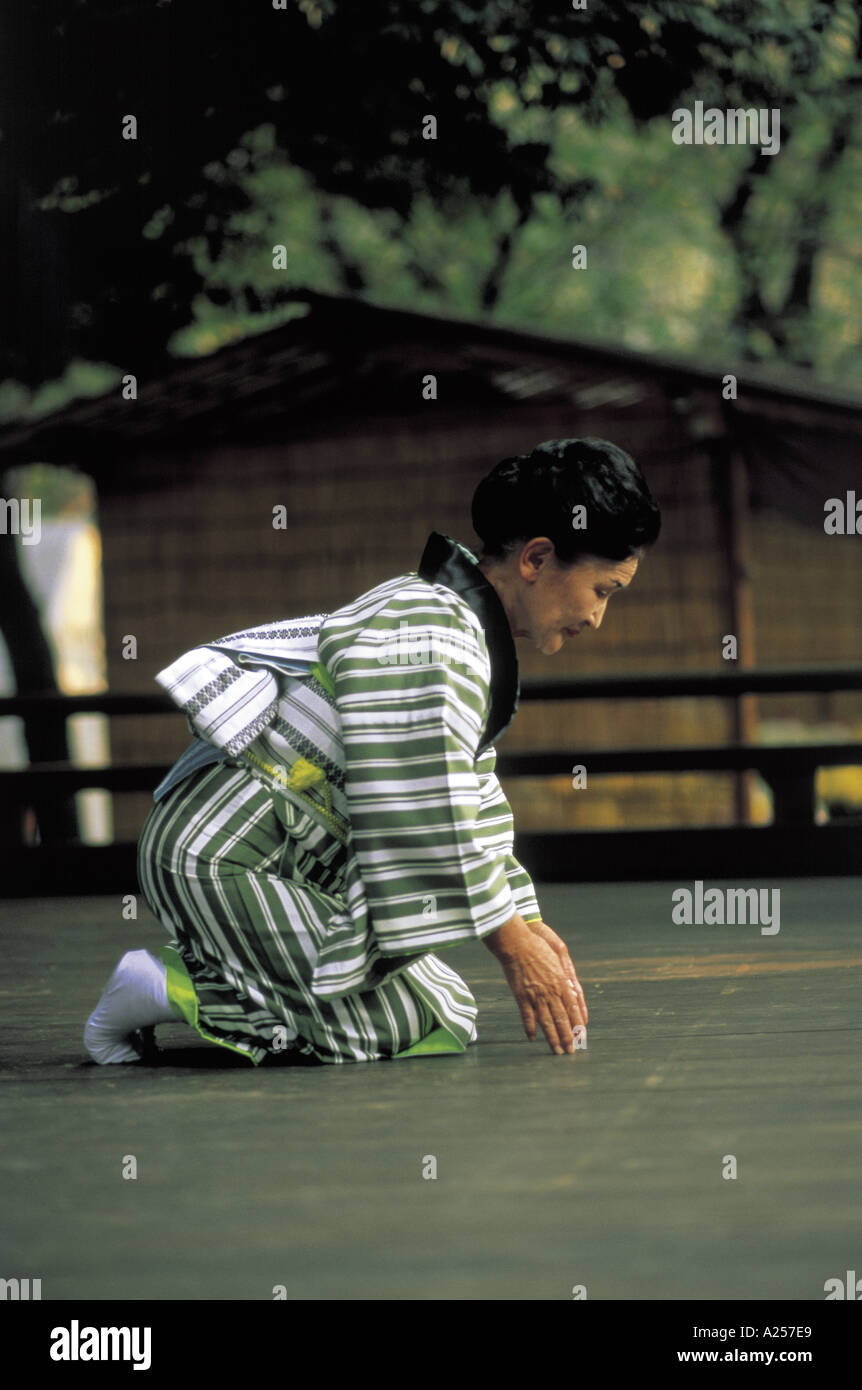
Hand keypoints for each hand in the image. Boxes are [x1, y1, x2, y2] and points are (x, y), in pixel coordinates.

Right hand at [494, 922, 587, 1054]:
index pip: (573, 1009)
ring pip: (547, 1022)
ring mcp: (536, 995)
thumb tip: (575, 993)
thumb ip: (565, 979)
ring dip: (553, 1038)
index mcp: (562, 983)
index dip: (577, 1024)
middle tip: (572, 1051)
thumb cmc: (537, 949)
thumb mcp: (556, 962)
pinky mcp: (522, 996)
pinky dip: (530, 1028)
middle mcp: (551, 992)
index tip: (581, 1036)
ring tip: (557, 1051)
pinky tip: (533, 1038)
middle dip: (568, 1037)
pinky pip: (527, 1017)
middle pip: (562, 1019)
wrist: (517, 943)